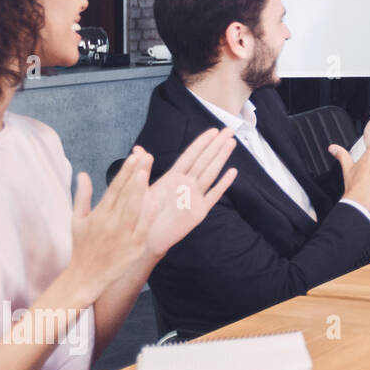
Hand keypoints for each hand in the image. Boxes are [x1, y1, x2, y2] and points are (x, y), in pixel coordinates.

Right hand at [63, 152, 153, 305]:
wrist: (86, 275)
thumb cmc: (82, 246)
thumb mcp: (77, 220)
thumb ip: (82, 196)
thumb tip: (83, 174)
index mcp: (99, 214)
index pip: (114, 188)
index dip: (124, 172)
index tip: (134, 156)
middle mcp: (110, 222)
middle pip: (125, 194)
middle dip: (135, 174)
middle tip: (145, 156)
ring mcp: (123, 234)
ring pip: (133, 208)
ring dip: (139, 190)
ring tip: (145, 172)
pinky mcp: (134, 246)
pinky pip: (142, 228)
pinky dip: (147, 215)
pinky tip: (153, 200)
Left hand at [141, 129, 238, 257]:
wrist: (144, 239)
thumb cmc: (139, 214)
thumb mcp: (137, 188)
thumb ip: (140, 169)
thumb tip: (138, 149)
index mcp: (173, 177)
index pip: (190, 155)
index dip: (202, 142)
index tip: (213, 130)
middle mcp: (186, 184)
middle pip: (204, 160)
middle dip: (216, 145)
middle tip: (229, 130)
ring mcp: (194, 196)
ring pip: (211, 173)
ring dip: (221, 158)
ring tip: (231, 143)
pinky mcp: (199, 211)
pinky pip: (213, 195)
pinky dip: (223, 184)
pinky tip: (232, 172)